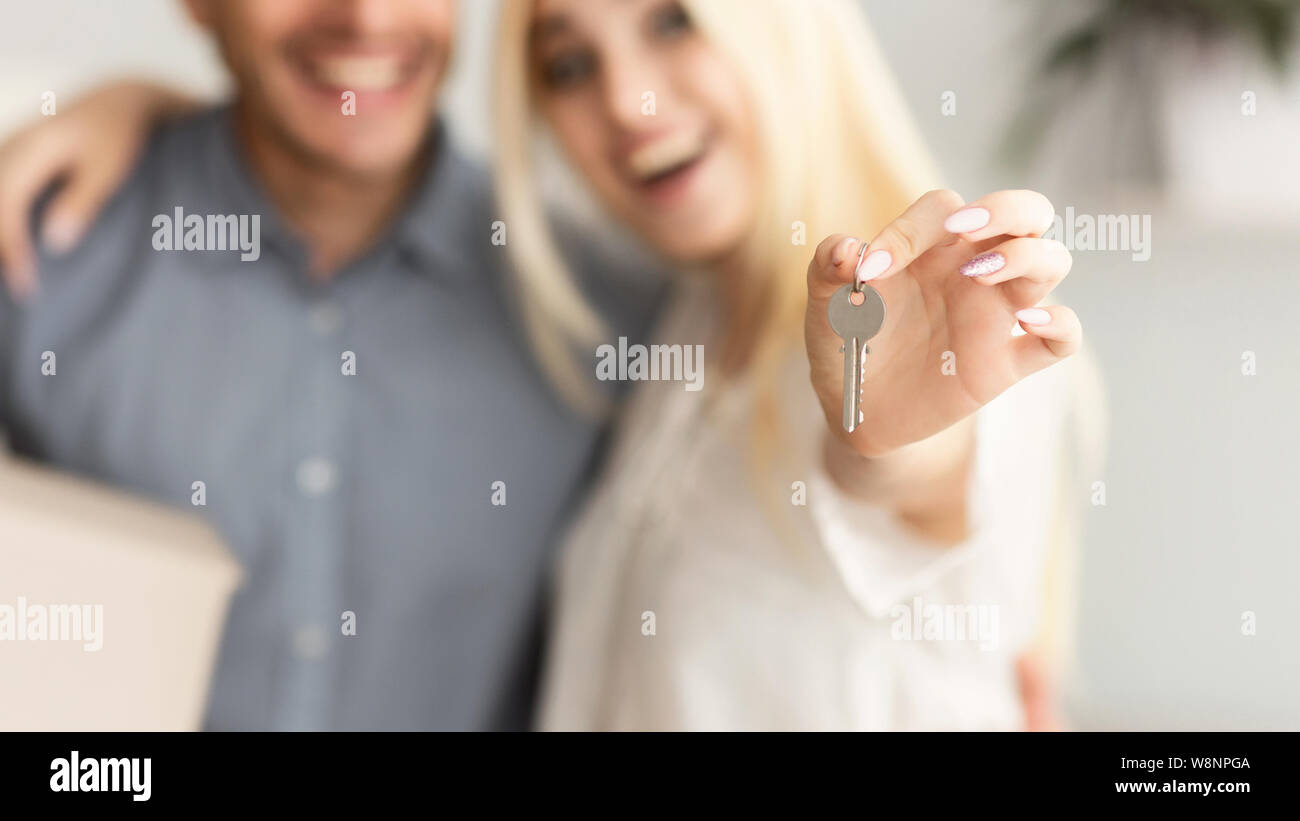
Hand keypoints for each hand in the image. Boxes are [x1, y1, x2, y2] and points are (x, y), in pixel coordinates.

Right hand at [0, 81, 194, 298]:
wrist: (118, 101)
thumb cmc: (119, 136)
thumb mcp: (110, 167)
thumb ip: (83, 201)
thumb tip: (53, 241)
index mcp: (33, 147)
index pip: (6, 203)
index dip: (12, 245)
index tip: (27, 282)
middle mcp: (11, 145)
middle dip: (2, 248)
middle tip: (23, 289)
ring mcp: (7, 147)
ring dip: (0, 236)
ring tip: (17, 274)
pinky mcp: (11, 155)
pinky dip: (2, 219)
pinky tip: (14, 248)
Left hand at [805, 189, 1080, 458]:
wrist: (857, 410)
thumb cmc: (845, 344)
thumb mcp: (825, 309)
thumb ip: (826, 271)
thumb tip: (846, 249)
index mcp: (931, 247)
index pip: (945, 209)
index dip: (912, 228)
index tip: (871, 272)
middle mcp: (973, 270)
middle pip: (1026, 212)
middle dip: (1007, 208)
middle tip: (965, 228)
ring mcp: (996, 313)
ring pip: (1052, 261)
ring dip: (1026, 256)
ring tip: (979, 273)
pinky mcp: (1007, 361)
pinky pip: (1063, 338)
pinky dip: (1061, 325)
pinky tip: (1029, 322)